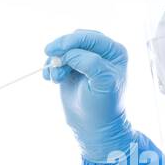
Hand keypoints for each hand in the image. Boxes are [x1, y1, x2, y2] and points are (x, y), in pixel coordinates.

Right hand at [43, 29, 135, 162]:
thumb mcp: (102, 82)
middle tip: (50, 60)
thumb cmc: (103, 106)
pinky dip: (51, 66)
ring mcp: (86, 58)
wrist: (94, 127)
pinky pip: (58, 58)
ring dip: (56, 61)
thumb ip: (89, 63)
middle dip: (62, 50)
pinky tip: (49, 79)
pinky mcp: (72, 67)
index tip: (55, 51)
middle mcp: (102, 52)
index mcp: (115, 52)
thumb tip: (68, 52)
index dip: (72, 41)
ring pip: (65, 48)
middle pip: (76, 39)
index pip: (91, 38)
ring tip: (55, 79)